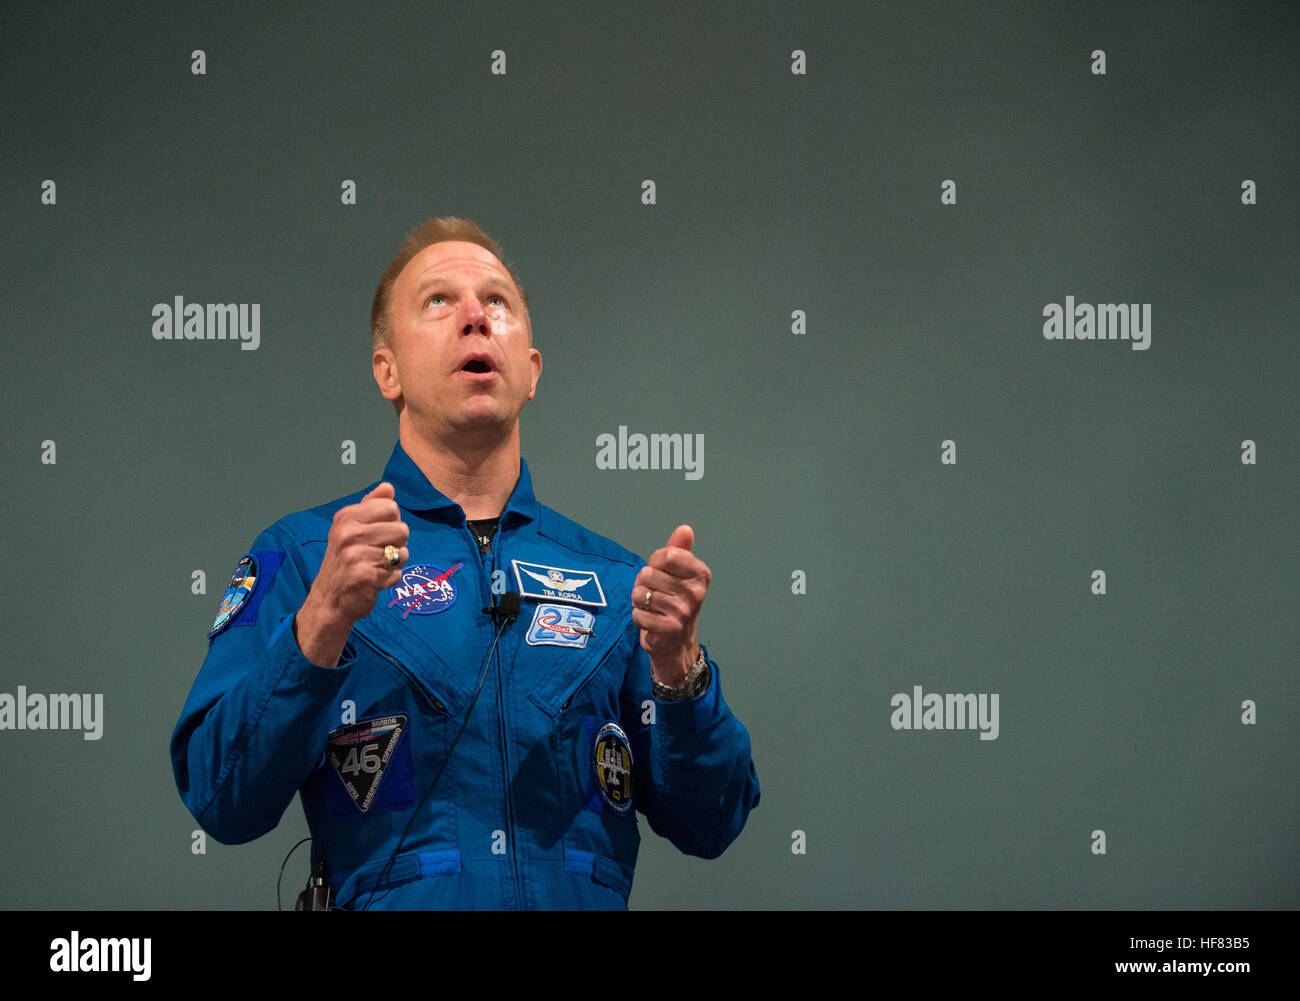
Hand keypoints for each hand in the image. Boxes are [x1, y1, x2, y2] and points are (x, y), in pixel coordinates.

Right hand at [294, 482, 408, 665]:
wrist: (329, 601)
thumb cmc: (345, 561)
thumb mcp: (352, 529)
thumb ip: (371, 506)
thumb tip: (388, 486)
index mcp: (346, 517)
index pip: (391, 507)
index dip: (392, 522)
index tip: (378, 534)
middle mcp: (348, 533)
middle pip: (402, 529)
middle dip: (397, 544)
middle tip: (377, 554)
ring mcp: (355, 555)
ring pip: (402, 552)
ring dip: (395, 563)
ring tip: (376, 567)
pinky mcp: (364, 576)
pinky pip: (396, 573)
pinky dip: (390, 580)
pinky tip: (374, 581)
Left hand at [632, 525, 710, 686]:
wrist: (677, 641)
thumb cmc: (675, 601)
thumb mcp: (679, 574)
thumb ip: (679, 550)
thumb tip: (685, 529)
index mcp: (700, 574)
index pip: (665, 554)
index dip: (655, 562)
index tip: (662, 573)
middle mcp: (696, 592)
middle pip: (648, 573)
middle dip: (643, 583)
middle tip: (655, 593)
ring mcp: (683, 611)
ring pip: (640, 593)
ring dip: (639, 601)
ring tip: (651, 607)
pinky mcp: (669, 628)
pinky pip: (637, 614)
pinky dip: (638, 617)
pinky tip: (650, 620)